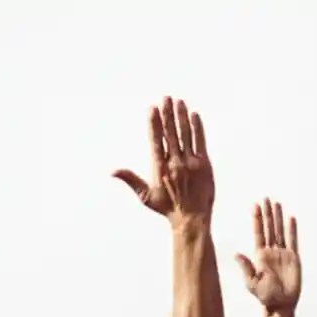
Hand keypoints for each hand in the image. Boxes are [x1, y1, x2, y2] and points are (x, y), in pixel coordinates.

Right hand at [113, 97, 214, 226]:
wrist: (192, 218)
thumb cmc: (168, 208)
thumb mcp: (146, 196)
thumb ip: (131, 180)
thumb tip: (112, 171)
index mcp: (160, 167)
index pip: (156, 139)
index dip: (154, 123)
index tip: (152, 108)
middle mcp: (175, 162)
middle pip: (170, 132)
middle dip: (167, 113)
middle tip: (166, 97)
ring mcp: (190, 162)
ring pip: (185, 134)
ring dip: (181, 116)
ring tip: (179, 101)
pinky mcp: (204, 165)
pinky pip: (200, 141)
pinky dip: (198, 128)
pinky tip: (194, 115)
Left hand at [235, 198, 301, 311]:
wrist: (281, 304)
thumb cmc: (265, 296)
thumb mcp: (252, 282)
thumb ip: (246, 267)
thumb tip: (236, 254)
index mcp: (260, 255)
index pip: (258, 233)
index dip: (257, 219)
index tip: (255, 205)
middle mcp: (271, 251)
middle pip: (269, 228)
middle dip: (267, 213)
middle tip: (266, 198)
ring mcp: (283, 254)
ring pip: (280, 231)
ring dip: (278, 218)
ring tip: (277, 204)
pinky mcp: (294, 258)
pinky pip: (293, 241)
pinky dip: (292, 229)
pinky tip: (291, 219)